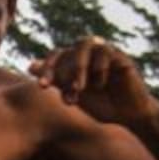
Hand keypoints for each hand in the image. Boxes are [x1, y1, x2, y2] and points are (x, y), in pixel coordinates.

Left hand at [28, 37, 158, 127]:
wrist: (128, 116)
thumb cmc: (101, 106)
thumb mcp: (75, 95)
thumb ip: (56, 80)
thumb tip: (30, 65)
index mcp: (75, 62)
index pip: (56, 56)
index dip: (47, 69)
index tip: (42, 87)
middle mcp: (89, 54)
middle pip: (70, 48)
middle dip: (65, 68)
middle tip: (63, 88)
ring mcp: (105, 53)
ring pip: (87, 43)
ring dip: (80, 66)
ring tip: (81, 87)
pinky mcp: (121, 57)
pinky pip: (107, 51)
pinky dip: (100, 68)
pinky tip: (100, 84)